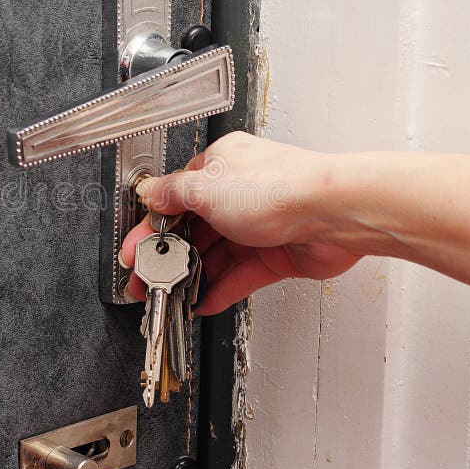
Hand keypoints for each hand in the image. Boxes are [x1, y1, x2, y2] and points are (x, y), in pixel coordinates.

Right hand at [119, 132, 360, 314]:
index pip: (175, 198)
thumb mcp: (207, 187)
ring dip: (192, 276)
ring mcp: (259, 225)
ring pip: (216, 255)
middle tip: (148, 280)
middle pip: (194, 230)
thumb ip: (173, 194)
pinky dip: (221, 289)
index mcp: (220, 166)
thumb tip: (150, 192)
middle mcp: (239, 193)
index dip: (152, 226)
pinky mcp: (277, 253)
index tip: (135, 250)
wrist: (334, 212)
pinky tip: (202, 302)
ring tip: (171, 296)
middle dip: (169, 257)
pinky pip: (241, 275)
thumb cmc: (280, 186)